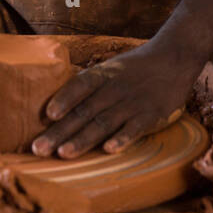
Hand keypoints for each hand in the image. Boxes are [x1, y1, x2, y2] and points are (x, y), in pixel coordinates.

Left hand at [31, 41, 203, 158]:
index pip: (79, 86)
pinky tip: (109, 150)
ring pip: (103, 123)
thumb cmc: (134, 68)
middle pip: (83, 112)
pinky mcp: (150, 115)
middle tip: (39, 149)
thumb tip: (56, 106)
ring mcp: (131, 103)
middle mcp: (113, 89)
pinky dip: (122, 139)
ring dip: (82, 140)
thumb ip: (88, 86)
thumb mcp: (109, 68)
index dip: (63, 100)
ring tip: (63, 154)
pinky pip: (134, 129)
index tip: (46, 116)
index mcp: (102, 76)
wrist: (173, 59)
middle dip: (60, 132)